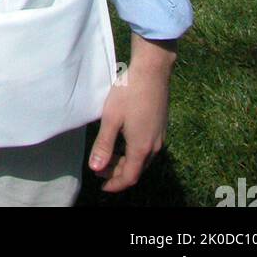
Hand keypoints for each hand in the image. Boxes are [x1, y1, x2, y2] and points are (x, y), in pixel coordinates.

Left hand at [88, 37, 174, 192]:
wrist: (152, 70)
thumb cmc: (129, 92)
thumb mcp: (111, 119)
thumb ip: (104, 145)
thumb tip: (95, 169)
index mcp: (141, 147)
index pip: (129, 177)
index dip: (115, 184)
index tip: (101, 185)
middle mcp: (155, 146)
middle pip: (136, 170)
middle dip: (118, 174)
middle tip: (100, 169)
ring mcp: (160, 136)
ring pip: (143, 159)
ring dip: (126, 163)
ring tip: (109, 157)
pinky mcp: (161, 126)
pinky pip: (147, 148)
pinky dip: (134, 153)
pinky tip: (123, 142)